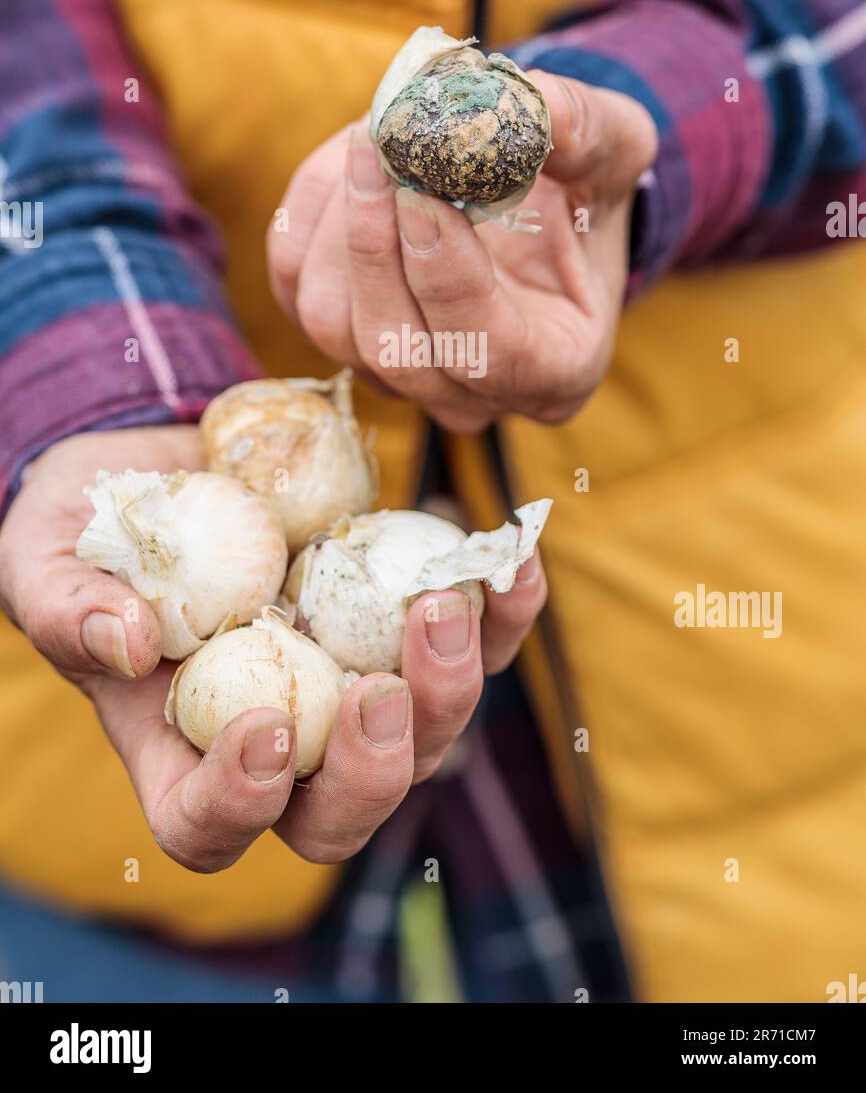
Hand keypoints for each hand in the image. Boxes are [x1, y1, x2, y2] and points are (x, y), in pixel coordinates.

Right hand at [0, 428, 545, 868]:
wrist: (166, 465)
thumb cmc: (88, 530)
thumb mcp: (45, 558)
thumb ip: (67, 605)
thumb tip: (131, 640)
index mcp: (181, 750)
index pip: (210, 826)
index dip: (242, 804)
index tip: (265, 729)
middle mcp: (281, 737)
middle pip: (343, 810)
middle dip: (375, 769)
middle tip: (380, 691)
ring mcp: (351, 683)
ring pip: (426, 735)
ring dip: (451, 683)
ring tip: (445, 600)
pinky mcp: (404, 623)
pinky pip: (476, 641)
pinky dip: (505, 609)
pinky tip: (511, 558)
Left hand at [267, 71, 657, 431]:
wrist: (540, 204)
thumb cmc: (586, 188)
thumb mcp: (615, 147)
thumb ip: (586, 128)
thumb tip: (530, 98)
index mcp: (555, 370)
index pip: (488, 352)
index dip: (446, 278)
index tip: (423, 193)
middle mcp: (471, 394)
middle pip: (395, 348)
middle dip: (374, 244)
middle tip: (376, 145)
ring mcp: (397, 375)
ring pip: (330, 324)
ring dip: (338, 221)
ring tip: (371, 138)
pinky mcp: (337, 334)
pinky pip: (293, 284)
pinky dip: (309, 213)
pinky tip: (345, 158)